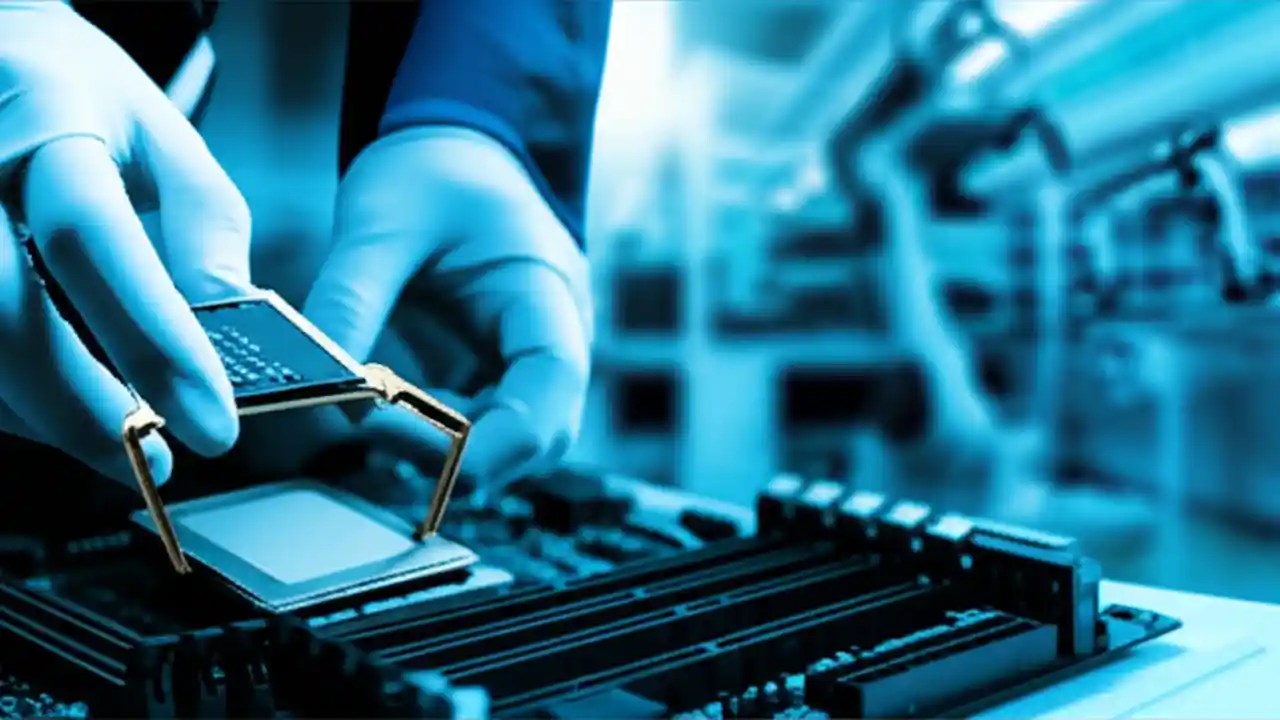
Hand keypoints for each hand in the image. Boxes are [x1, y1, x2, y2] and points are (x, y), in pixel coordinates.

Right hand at [0, 2, 248, 486]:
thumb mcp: (166, 137)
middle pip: (3, 310)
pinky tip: (55, 405)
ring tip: (114, 437)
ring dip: (39, 412)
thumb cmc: (79, 98)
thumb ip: (205, 227)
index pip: (93, 237)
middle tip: (150, 459)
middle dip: (80, 407)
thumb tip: (227, 322)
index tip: (211, 422)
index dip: (153, 339)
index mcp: (47, 116)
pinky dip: (8, 394)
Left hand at [305, 126, 591, 488]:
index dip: (488, 441)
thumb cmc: (434, 169)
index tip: (401, 438)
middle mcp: (556, 336)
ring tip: (374, 418)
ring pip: (513, 441)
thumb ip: (349, 301)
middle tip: (375, 435)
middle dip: (461, 456)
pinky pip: (486, 423)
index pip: (548, 394)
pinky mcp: (504, 367)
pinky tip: (390, 409)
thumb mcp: (380, 221)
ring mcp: (535, 356)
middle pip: (540, 436)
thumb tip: (320, 389)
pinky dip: (439, 430)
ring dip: (448, 448)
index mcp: (543, 293)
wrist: (458, 144)